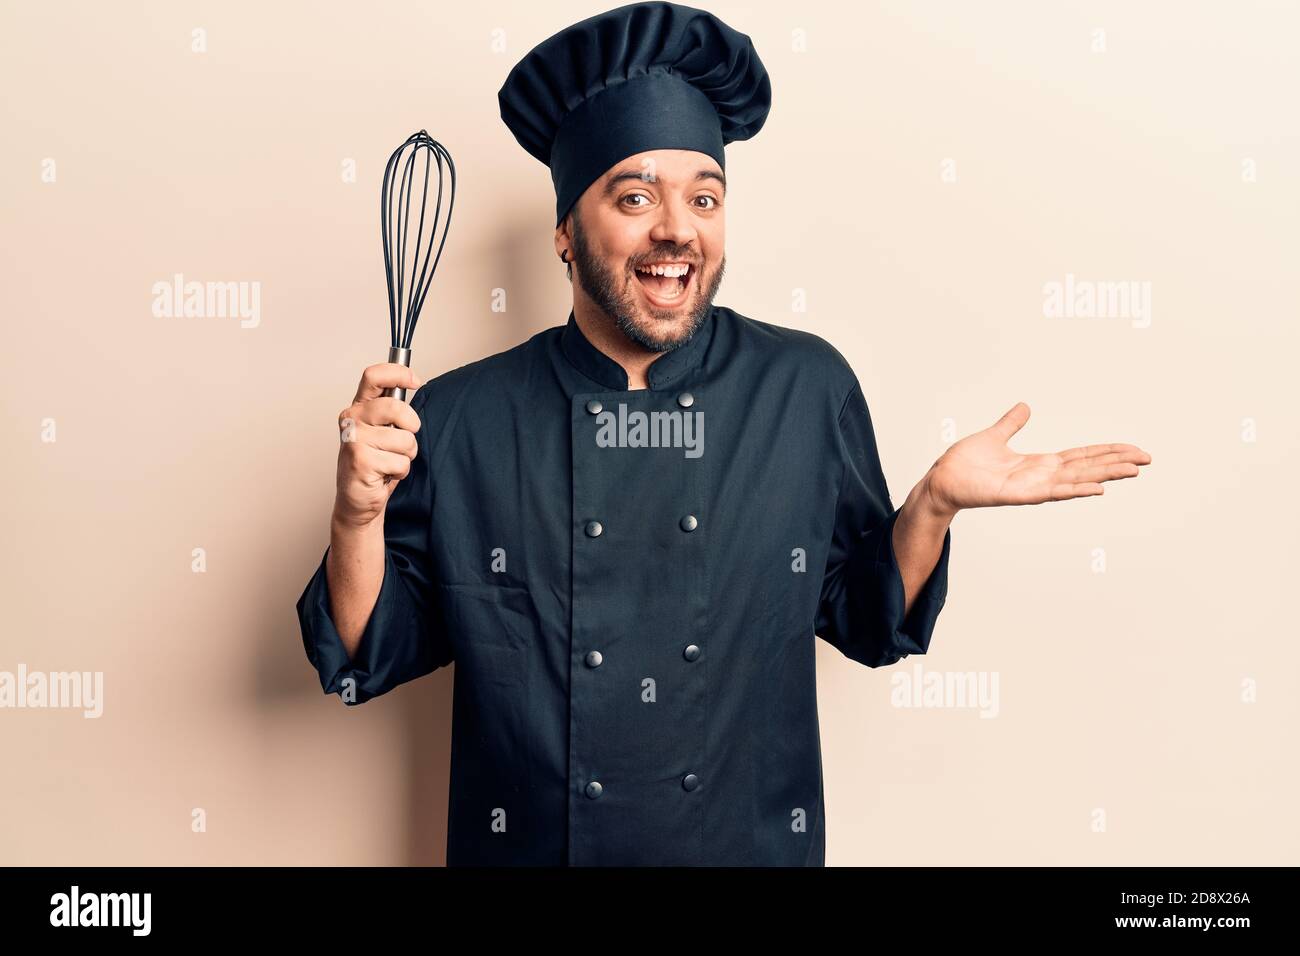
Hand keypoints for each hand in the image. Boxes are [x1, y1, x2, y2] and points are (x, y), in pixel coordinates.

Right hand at [333, 362, 423, 528]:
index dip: (399, 374)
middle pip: (395, 407)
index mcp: (359, 407)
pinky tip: (385, 474)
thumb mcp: (385, 431)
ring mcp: (354, 439)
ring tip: (391, 461)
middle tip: (405, 439)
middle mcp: (352, 419)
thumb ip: (394, 410)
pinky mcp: (360, 460)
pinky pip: (401, 462)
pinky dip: (400, 472)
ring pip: (404, 439)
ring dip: (406, 455)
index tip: (416, 382)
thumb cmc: (376, 464)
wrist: (359, 500)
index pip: (374, 376)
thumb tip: (412, 382)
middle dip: (411, 426)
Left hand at [923, 402, 1151, 515]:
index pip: (1081, 456)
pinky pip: (1053, 492)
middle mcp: (1040, 476)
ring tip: (1134, 470)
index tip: (1133, 449)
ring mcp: (1032, 487)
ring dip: (1106, 475)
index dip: (1107, 452)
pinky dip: (1076, 490)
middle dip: (1117, 463)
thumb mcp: (994, 436)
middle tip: (1148, 459)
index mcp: (1038, 463)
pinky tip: (1098, 488)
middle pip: (1088, 467)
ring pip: (1078, 480)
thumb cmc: (965, 463)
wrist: (942, 479)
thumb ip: (1011, 423)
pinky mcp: (1018, 495)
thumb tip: (1025, 407)